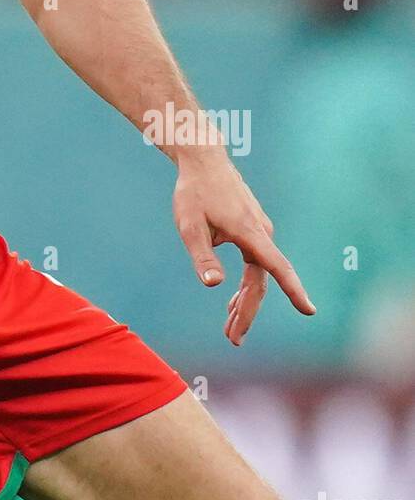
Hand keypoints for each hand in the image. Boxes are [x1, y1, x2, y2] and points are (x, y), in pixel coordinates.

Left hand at [171, 143, 314, 344]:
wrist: (203, 160)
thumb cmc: (194, 192)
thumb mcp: (190, 226)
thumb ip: (203, 256)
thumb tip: (214, 285)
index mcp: (250, 233)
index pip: (277, 267)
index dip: (293, 290)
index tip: (309, 310)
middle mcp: (260, 233)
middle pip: (260, 281)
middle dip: (248, 312)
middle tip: (233, 339)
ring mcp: (258, 231)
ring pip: (257, 274)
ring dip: (245, 301)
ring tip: (230, 328)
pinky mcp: (251, 229)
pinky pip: (254, 264)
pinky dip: (245, 285)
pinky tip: (232, 301)